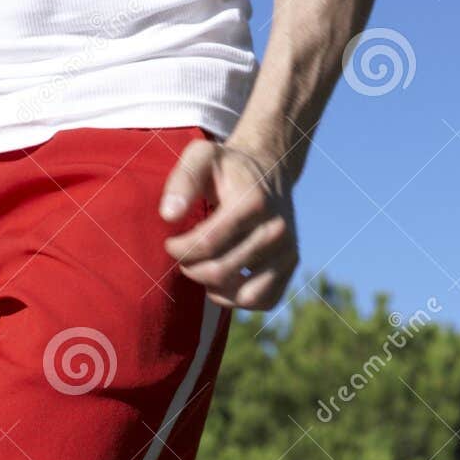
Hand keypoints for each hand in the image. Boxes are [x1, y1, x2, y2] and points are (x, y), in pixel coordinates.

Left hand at [161, 139, 297, 311]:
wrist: (269, 169)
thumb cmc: (227, 167)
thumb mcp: (201, 158)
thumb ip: (182, 181)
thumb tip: (168, 216)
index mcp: (253, 202)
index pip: (208, 244)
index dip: (180, 250)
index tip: (170, 243)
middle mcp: (276, 229)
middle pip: (221, 272)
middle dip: (192, 269)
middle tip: (184, 256)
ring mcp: (287, 250)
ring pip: (242, 295)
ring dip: (213, 288)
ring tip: (203, 268)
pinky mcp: (290, 266)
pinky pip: (262, 301)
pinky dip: (238, 299)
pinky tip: (224, 280)